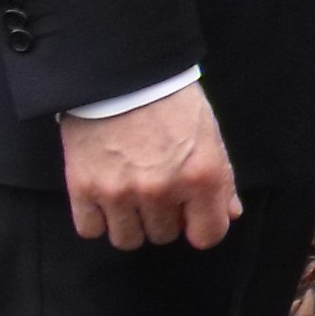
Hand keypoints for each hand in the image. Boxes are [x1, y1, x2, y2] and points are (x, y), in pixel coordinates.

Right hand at [62, 83, 240, 251]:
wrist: (123, 76)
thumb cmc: (173, 101)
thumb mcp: (209, 134)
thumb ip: (221, 179)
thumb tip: (230, 214)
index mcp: (202, 175)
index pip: (208, 235)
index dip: (202, 227)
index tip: (193, 216)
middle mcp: (162, 190)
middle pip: (164, 236)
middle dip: (164, 217)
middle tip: (158, 189)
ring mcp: (121, 193)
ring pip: (128, 239)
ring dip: (131, 222)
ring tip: (131, 193)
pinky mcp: (84, 190)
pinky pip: (92, 230)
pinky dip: (98, 218)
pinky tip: (105, 195)